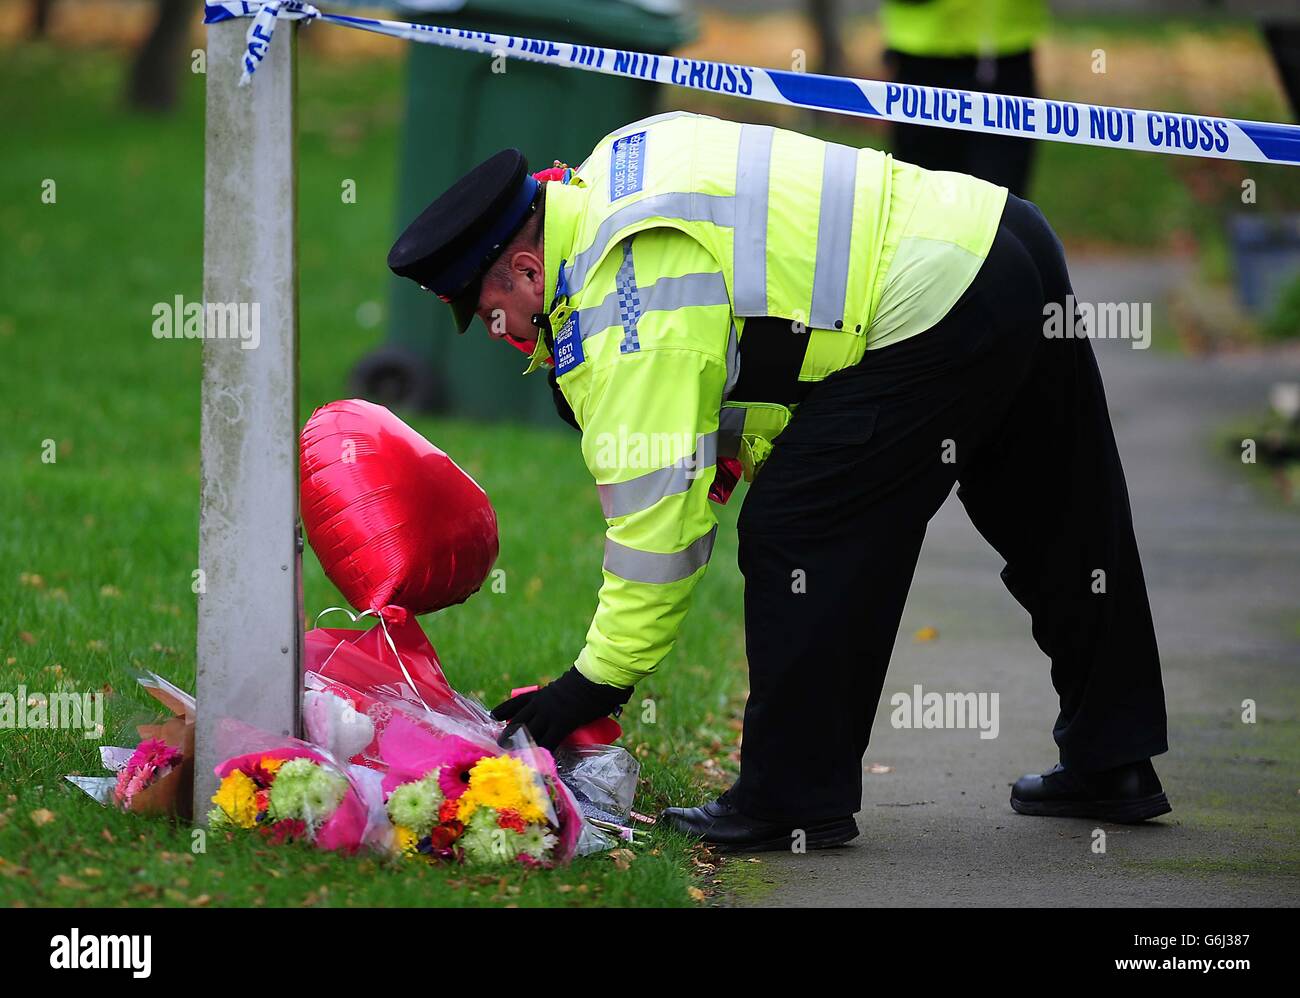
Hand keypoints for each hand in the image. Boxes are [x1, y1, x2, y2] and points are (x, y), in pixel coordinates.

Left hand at [491, 667, 631, 749]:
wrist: (595, 679)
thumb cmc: (587, 680)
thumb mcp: (568, 687)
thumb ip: (567, 696)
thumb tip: (573, 703)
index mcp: (540, 694)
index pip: (517, 702)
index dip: (504, 709)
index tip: (494, 716)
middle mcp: (540, 704)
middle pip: (518, 721)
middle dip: (508, 734)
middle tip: (502, 744)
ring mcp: (550, 715)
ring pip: (529, 733)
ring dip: (521, 746)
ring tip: (515, 757)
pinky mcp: (561, 724)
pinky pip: (548, 742)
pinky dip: (542, 752)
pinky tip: (538, 761)